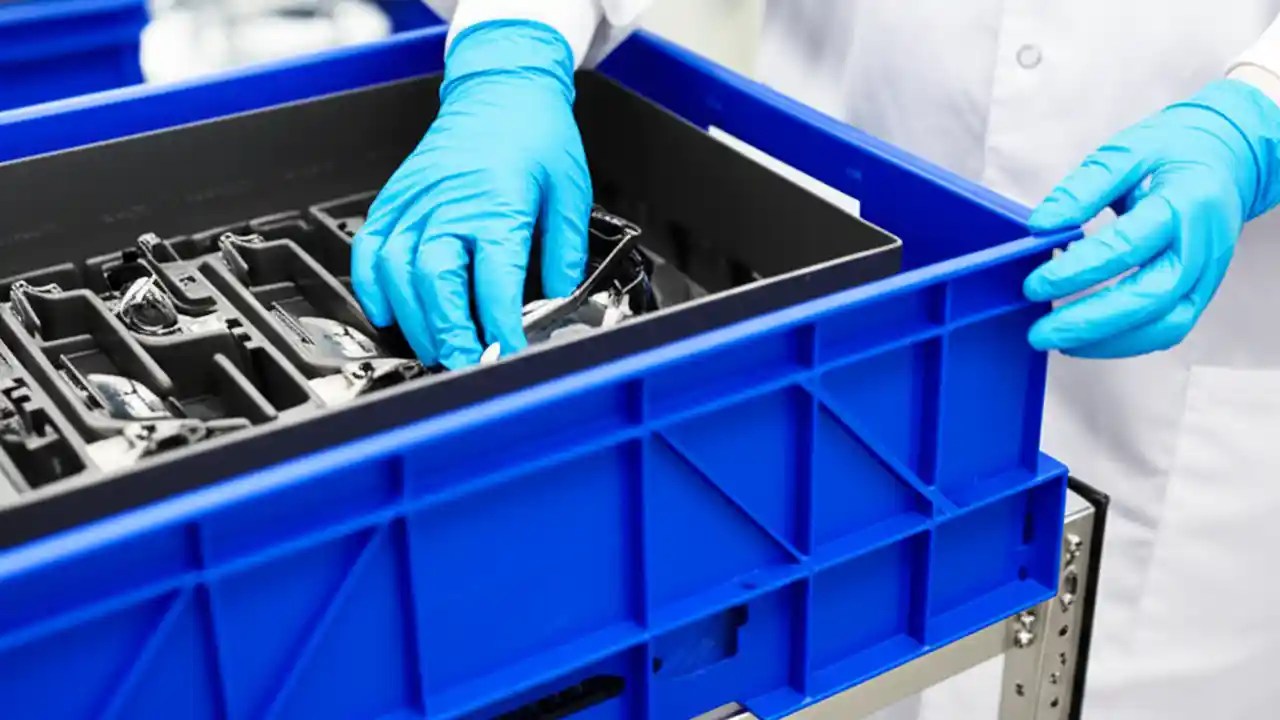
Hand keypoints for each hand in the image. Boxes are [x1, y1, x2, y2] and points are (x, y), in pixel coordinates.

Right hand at [351, 20, 589, 367]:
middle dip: (447, 333)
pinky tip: (388, 312)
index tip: (507, 352)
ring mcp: (415, 201)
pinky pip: (369, 250)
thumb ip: (565, 250)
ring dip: (412, 320)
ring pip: (396, 272)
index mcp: (497, 204)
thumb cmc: (535, 134)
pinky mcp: (395, 199)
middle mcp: (449, 204)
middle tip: (464, 363)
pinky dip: (371, 287)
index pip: (495, 280)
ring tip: (434, 349)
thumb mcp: (570, 191)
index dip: (499, 326)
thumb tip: (559, 298)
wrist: (501, 86)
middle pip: (435, 282)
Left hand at [1024, 79, 1279, 357]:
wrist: (1226, 160)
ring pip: (1165, 325)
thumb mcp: (1127, 151)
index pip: (1128, 246)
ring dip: (1108, 342)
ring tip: (1057, 340)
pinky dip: (1126, 343)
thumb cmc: (1173, 153)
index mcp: (1184, 203)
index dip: (1078, 271)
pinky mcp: (1201, 293)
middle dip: (1090, 321)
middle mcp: (1202, 245)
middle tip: (1040, 331)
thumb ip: (1083, 188)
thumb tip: (1040, 225)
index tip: (1034, 285)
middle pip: (1151, 297)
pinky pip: (1169, 329)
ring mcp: (1206, 275)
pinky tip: (1086, 340)